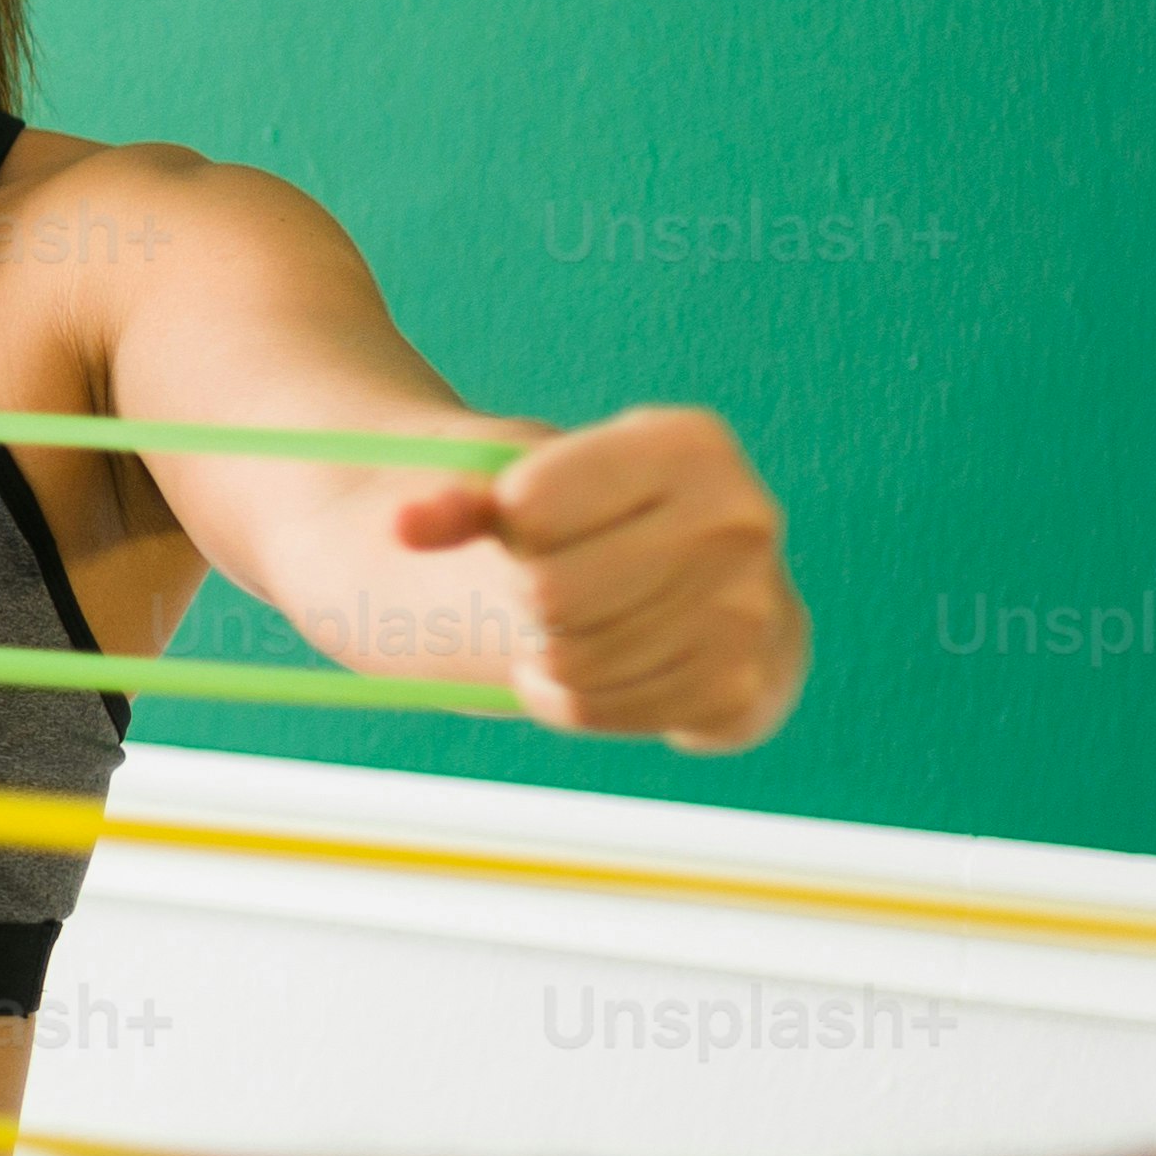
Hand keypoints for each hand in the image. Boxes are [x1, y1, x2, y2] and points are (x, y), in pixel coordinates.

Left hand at [387, 403, 804, 750]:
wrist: (709, 585)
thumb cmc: (604, 522)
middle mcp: (741, 520)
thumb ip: (462, 499)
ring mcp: (752, 610)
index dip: (511, 523)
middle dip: (526, 595)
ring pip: (573, 660)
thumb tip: (403, 525)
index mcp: (691, 444)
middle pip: (550, 593)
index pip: (531, 506)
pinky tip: (589, 670)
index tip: (535, 521)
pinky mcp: (738, 690)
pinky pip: (598, 710)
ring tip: (564, 628)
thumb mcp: (538, 486)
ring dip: (541, 653)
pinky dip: (568, 698)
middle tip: (545, 589)